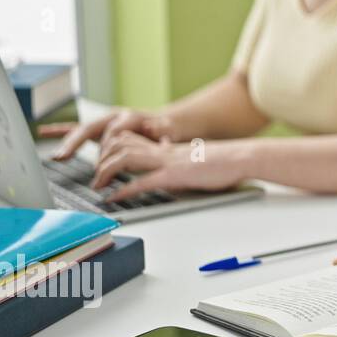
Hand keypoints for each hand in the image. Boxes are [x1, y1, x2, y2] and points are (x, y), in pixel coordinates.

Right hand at [39, 108, 172, 160]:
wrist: (165, 124)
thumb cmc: (166, 130)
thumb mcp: (168, 130)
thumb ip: (162, 130)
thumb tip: (155, 130)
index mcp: (129, 116)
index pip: (112, 131)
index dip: (107, 147)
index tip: (102, 165)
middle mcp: (113, 117)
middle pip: (90, 128)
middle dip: (76, 142)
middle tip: (64, 156)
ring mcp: (104, 123)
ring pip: (81, 130)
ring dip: (67, 142)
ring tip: (57, 156)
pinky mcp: (98, 130)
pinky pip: (77, 129)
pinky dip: (60, 130)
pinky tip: (44, 132)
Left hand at [91, 132, 246, 201]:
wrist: (240, 157)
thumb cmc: (223, 161)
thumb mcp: (193, 160)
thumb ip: (176, 163)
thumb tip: (169, 174)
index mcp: (166, 147)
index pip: (129, 138)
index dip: (111, 148)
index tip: (104, 162)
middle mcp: (162, 151)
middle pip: (120, 145)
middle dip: (102, 160)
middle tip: (96, 177)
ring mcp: (167, 162)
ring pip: (125, 158)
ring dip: (106, 172)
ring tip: (99, 186)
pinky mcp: (174, 175)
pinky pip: (142, 181)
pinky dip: (124, 190)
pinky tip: (115, 198)